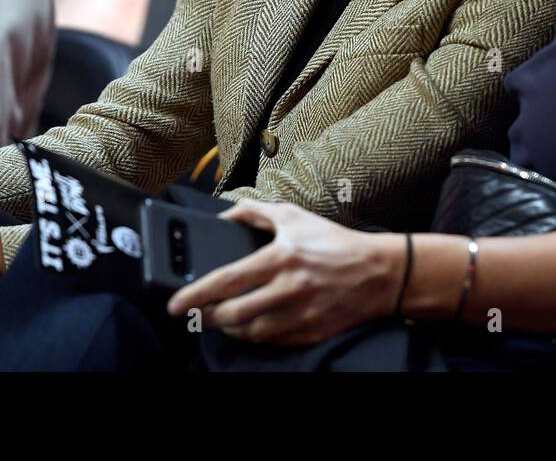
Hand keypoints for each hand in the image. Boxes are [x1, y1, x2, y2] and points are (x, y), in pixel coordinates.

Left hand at [165, 201, 402, 345]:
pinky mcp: (310, 333)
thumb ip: (255, 213)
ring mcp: (300, 315)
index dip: (195, 294)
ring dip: (229, 329)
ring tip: (220, 318)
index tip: (175, 304)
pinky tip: (248, 326)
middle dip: (207, 317)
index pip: (227, 280)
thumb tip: (223, 216)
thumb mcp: (295, 216)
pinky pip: (271, 342)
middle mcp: (288, 289)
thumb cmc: (334, 242)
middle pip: (232, 314)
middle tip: (195, 313)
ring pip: (249, 333)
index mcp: (281, 258)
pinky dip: (254, 336)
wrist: (380, 272)